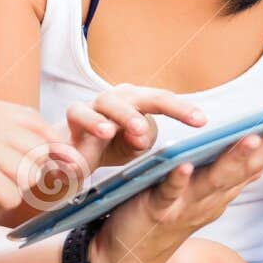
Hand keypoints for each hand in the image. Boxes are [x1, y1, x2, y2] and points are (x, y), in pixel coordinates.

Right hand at [61, 84, 207, 172]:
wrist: (76, 150)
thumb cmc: (116, 141)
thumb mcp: (135, 143)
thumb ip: (141, 140)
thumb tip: (140, 137)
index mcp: (135, 100)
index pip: (161, 100)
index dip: (181, 109)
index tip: (202, 121)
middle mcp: (111, 100)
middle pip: (123, 99)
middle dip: (133, 113)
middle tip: (142, 130)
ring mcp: (84, 112)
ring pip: (86, 110)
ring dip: (96, 121)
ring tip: (106, 133)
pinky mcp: (63, 132)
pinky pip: (60, 139)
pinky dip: (64, 149)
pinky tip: (71, 162)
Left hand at [88, 112, 262, 262]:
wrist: (126, 256)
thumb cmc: (169, 212)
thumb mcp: (206, 190)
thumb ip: (229, 169)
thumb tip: (259, 140)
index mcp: (226, 188)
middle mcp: (214, 197)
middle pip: (250, 166)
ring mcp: (187, 205)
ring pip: (216, 179)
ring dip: (235, 159)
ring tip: (252, 137)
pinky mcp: (157, 210)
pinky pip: (169, 193)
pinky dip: (178, 180)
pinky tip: (184, 165)